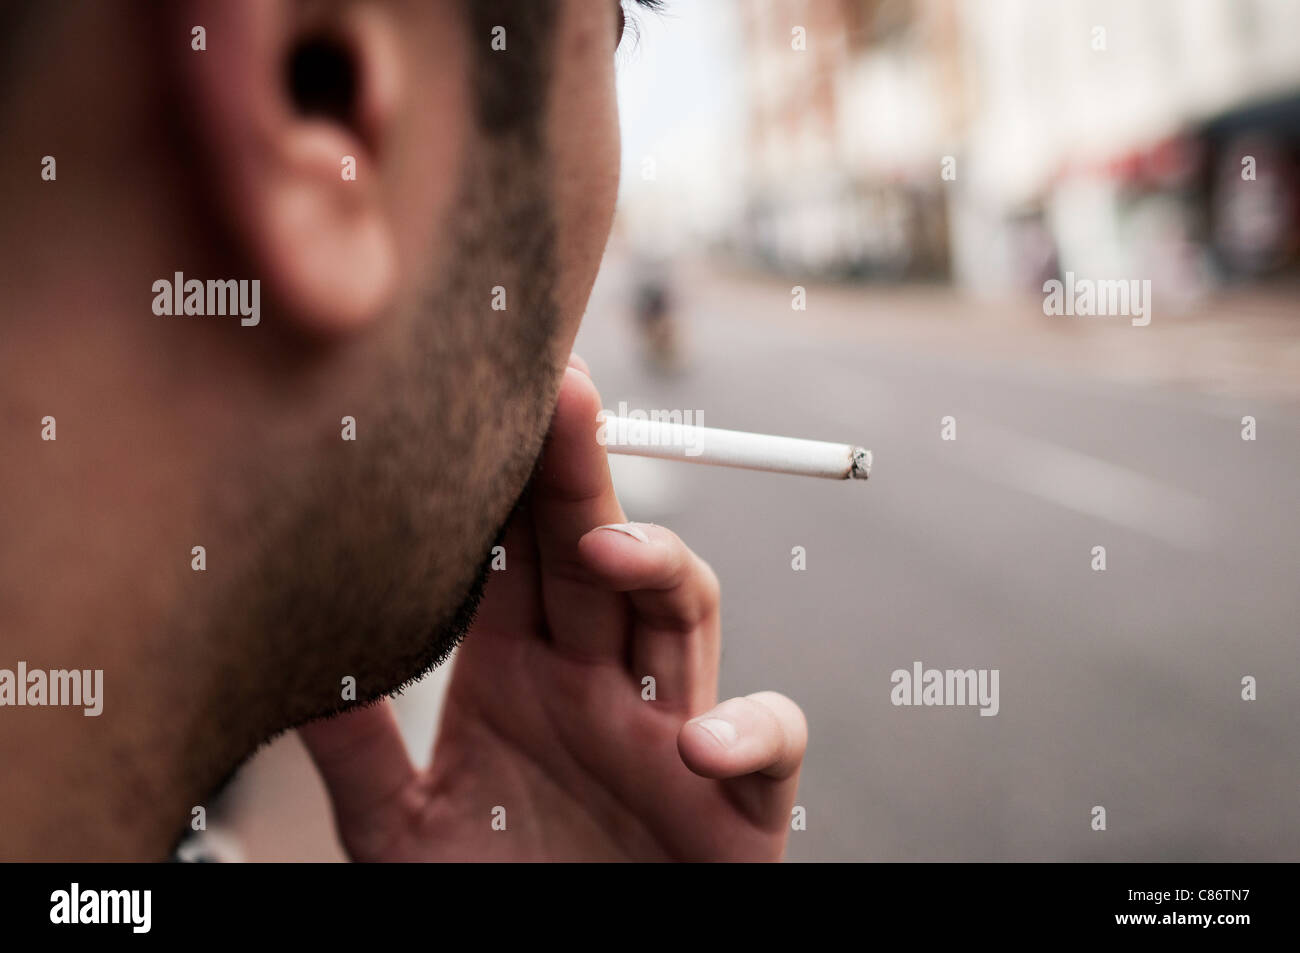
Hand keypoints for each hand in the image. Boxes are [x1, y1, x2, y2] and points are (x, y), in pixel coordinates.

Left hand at [299, 357, 806, 860]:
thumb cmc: (492, 900)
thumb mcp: (401, 828)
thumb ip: (356, 751)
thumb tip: (295, 662)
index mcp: (524, 672)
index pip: (518, 552)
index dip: (506, 478)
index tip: (478, 403)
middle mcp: (602, 683)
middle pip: (600, 550)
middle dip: (582, 475)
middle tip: (561, 395)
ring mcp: (673, 731)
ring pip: (687, 613)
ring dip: (662, 568)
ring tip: (610, 547)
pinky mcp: (738, 800)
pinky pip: (770, 743)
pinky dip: (751, 732)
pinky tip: (699, 743)